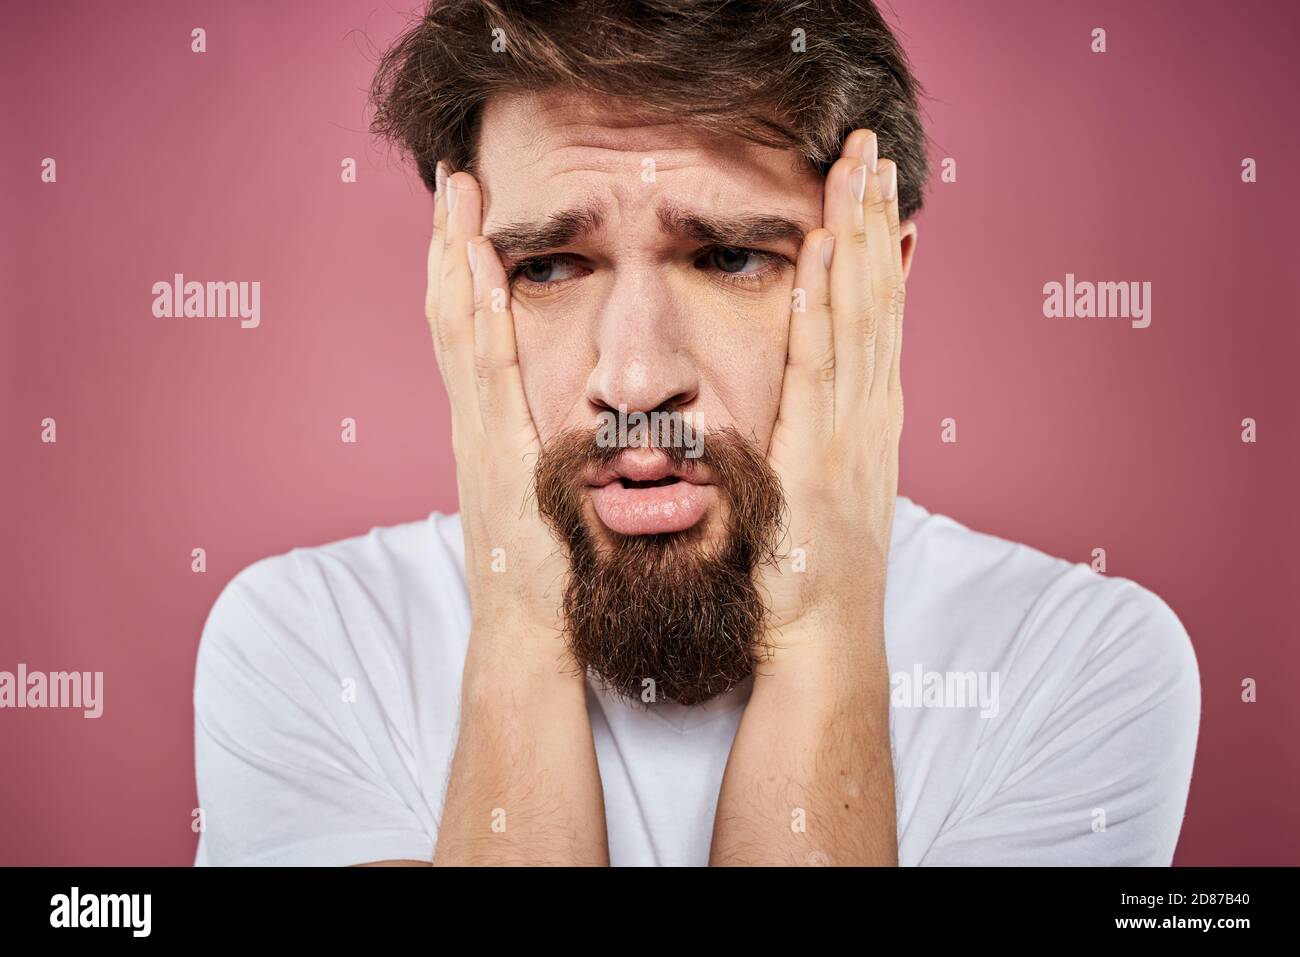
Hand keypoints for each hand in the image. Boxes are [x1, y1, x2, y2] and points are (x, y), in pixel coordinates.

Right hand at [427, 165, 569, 674]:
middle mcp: (477, 421)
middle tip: (451, 177)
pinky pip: (487, 372)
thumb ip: (566, 446)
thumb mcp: (558, 493)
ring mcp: (480, 436)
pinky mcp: (495, 454)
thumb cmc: (553, 568)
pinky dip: (481, 317)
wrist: (532, 629)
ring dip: (456, 261)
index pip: (472, 329)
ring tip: (456, 199)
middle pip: (454, 315)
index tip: (467, 211)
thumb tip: (592, 411)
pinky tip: (482, 269)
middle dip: (449, 244)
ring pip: (460, 331)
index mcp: (492, 426)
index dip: (465, 268)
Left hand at [759, 128, 905, 662]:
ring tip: (857, 174)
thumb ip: (817, 428)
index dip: (877, 247)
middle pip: (875, 299)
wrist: (820, 642)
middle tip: (871, 149)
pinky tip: (818, 259)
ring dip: (856, 242)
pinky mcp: (820, 462)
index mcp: (867, 417)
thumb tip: (807, 386)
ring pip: (858, 320)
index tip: (876, 187)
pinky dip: (822, 313)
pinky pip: (819, 374)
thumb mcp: (820, 484)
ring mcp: (851, 436)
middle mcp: (870, 414)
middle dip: (873, 219)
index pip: (876, 314)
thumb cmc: (810, 570)